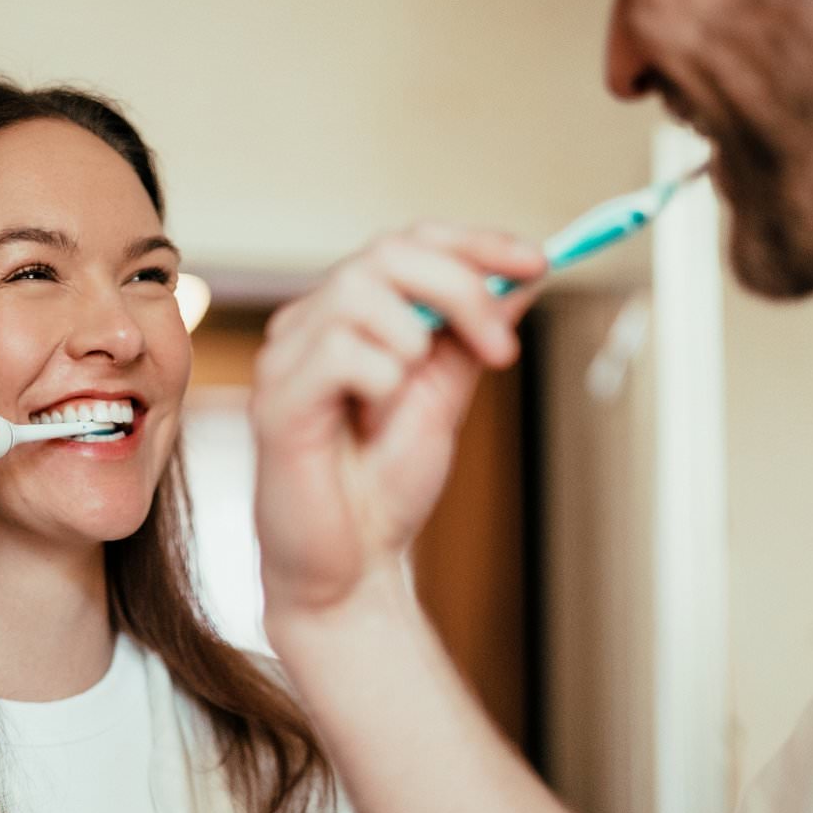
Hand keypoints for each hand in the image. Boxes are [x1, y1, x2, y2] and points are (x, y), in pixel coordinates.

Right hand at [251, 223, 544, 620]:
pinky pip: (341, 352)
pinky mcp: (275, 399)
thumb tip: (524, 276)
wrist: (350, 569)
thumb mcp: (445, 395)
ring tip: (406, 401)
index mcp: (351, 316)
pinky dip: (379, 384)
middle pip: (389, 252)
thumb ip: (475, 335)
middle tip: (501, 352)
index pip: (410, 243)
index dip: (477, 244)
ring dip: (415, 344)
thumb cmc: (382, 487)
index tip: (537, 263)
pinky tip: (368, 425)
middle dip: (463, 290)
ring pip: (361, 292)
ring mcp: (286, 357)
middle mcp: (310, 323)